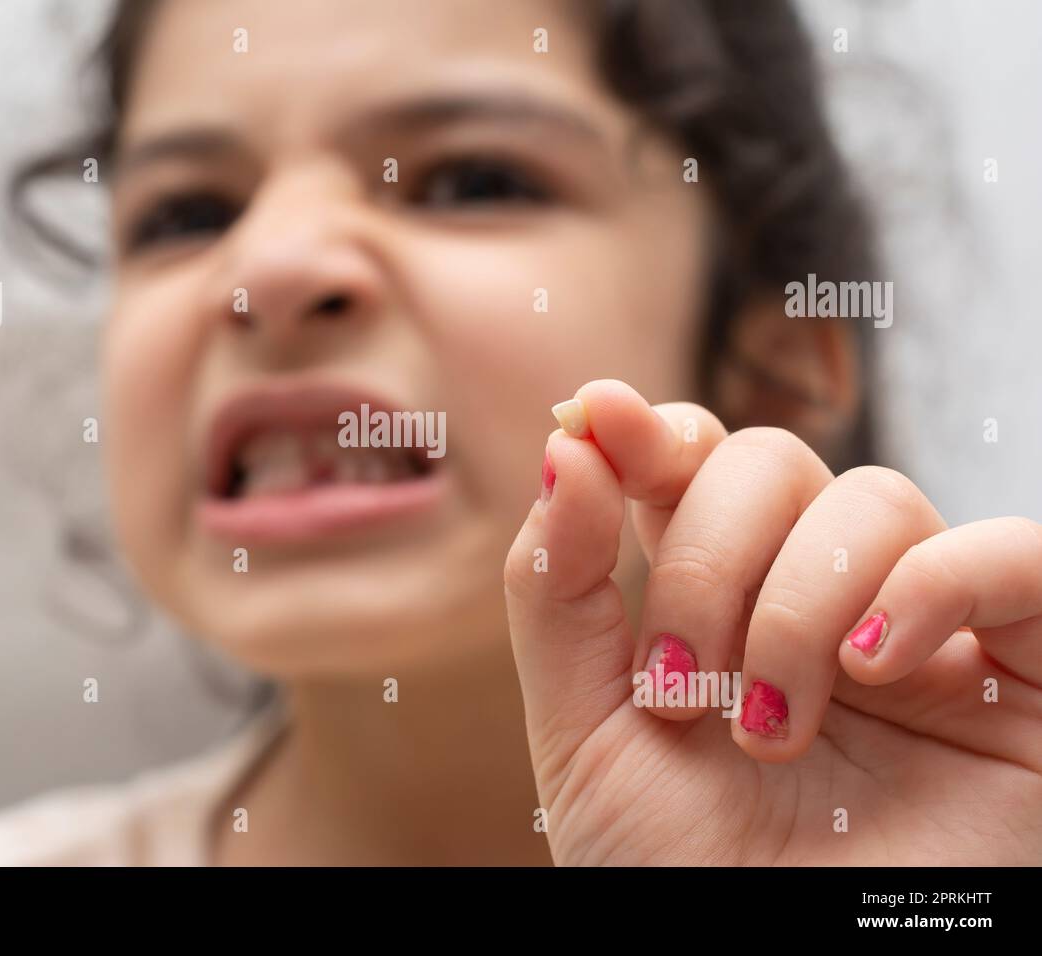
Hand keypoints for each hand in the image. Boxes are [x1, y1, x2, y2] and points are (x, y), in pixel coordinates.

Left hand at [504, 379, 1041, 864]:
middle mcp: (816, 598)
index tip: (596, 417)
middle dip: (705, 559)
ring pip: (874, 500)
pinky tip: (870, 667)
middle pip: (772, 463)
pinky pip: (1013, 555)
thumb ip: (558, 590)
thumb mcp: (582, 733)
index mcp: (714, 600)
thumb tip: (570, 443)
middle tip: (681, 688)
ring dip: (796, 606)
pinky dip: (932, 586)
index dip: (649, 431)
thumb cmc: (677, 874)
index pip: (693, 462)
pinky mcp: (1024, 676)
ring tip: (769, 729)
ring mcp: (921, 631)